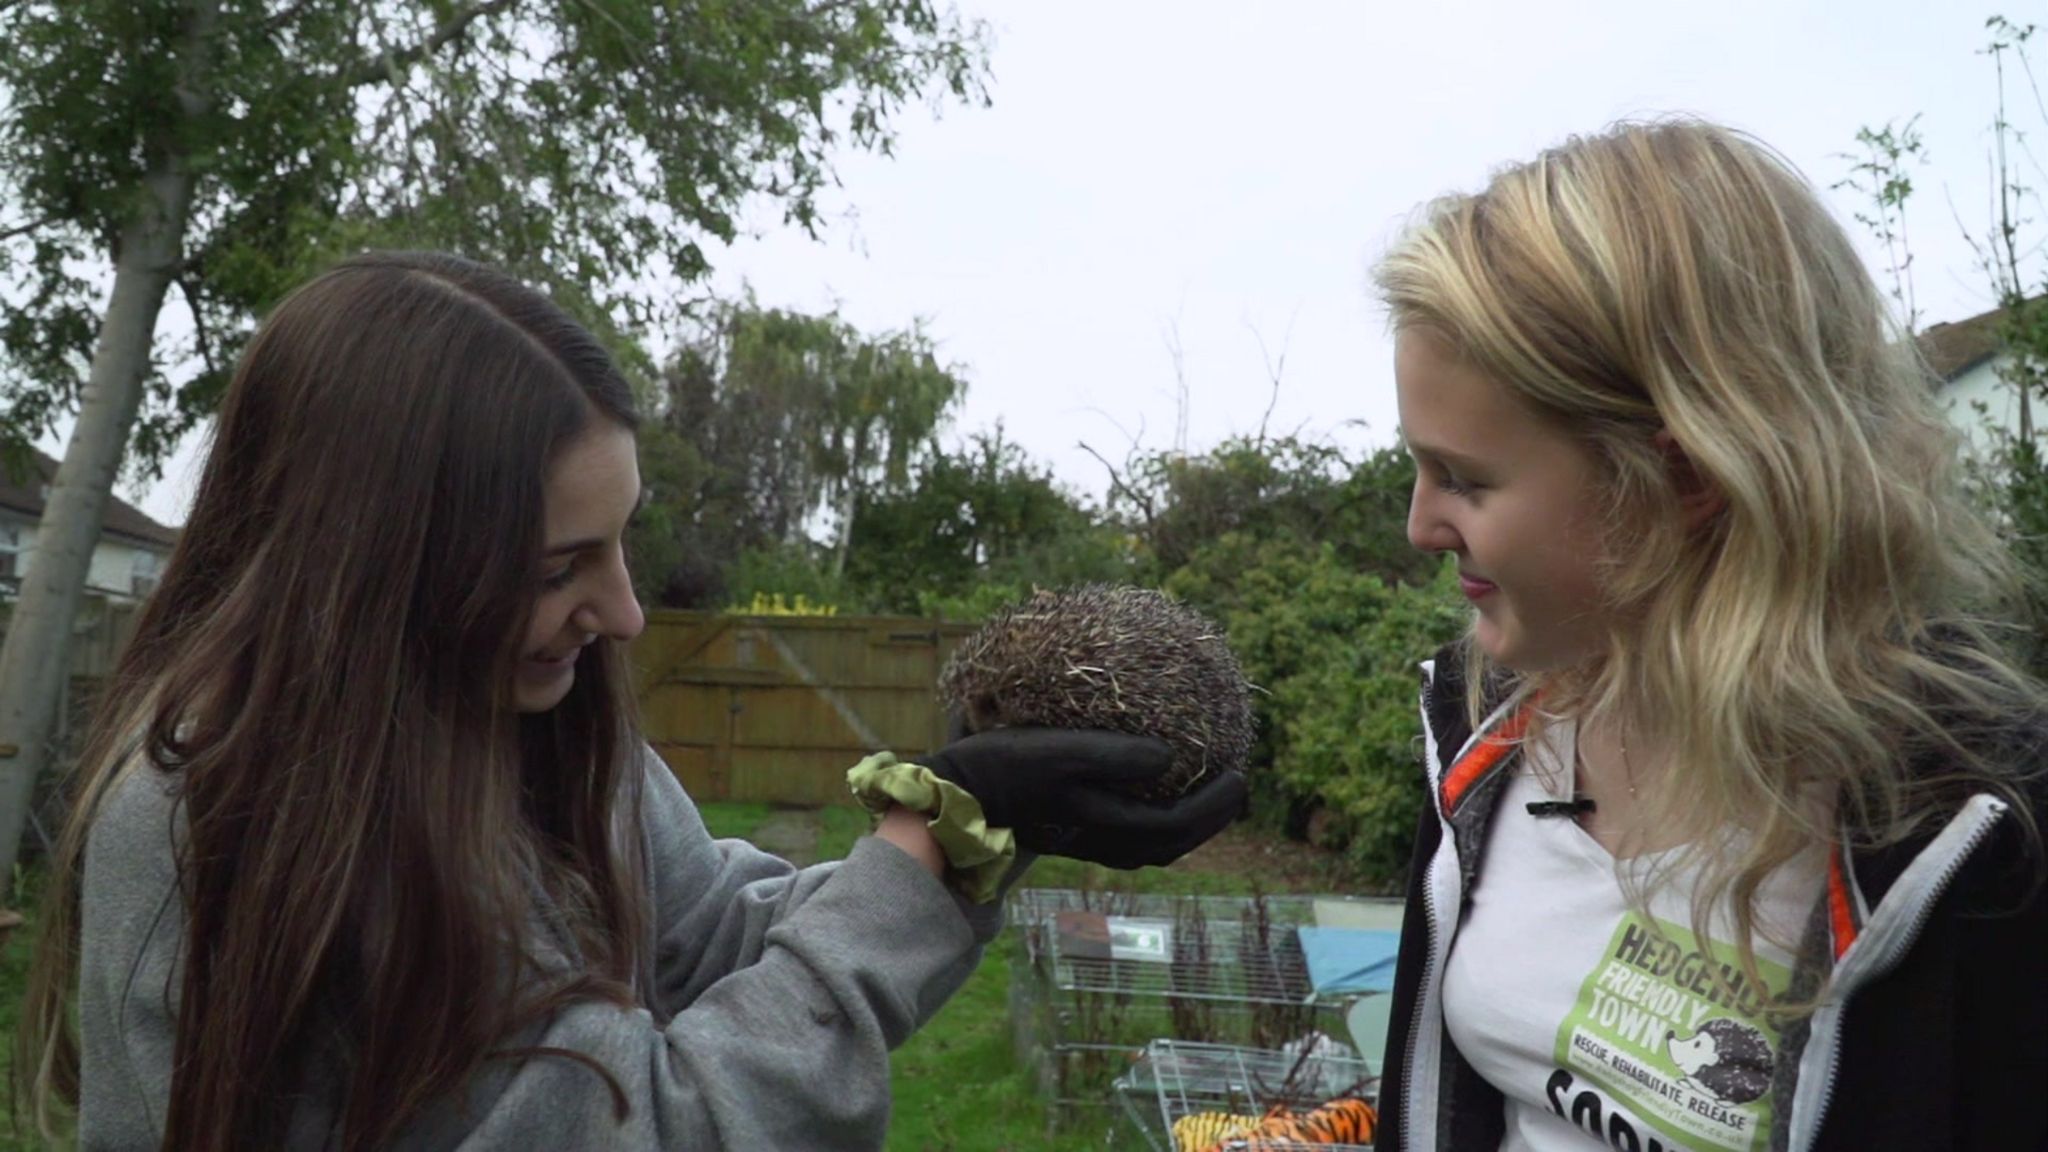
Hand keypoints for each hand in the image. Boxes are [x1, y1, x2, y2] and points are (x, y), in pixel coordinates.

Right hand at [920, 727, 1248, 869]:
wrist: (953, 796)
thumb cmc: (1005, 769)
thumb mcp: (1059, 753)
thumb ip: (1114, 756)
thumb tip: (1171, 757)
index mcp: (1106, 829)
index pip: (1178, 825)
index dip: (1215, 805)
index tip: (1240, 771)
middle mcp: (1101, 844)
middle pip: (1172, 843)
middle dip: (1211, 818)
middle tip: (1236, 781)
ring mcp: (1085, 842)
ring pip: (1152, 844)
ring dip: (1187, 821)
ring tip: (1208, 788)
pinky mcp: (1070, 829)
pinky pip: (1130, 831)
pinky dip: (1158, 815)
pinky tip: (1157, 787)